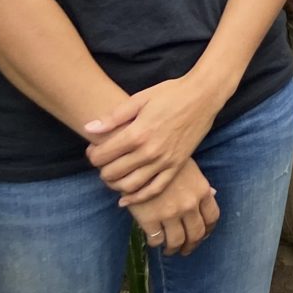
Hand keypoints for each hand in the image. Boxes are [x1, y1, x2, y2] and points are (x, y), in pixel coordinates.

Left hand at [84, 74, 220, 204]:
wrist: (203, 95)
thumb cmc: (170, 93)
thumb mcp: (140, 98)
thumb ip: (113, 117)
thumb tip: (88, 128)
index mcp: (137, 133)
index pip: (101, 156)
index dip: (92, 154)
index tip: (93, 149)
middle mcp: (149, 151)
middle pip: (112, 173)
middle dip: (101, 170)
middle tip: (103, 162)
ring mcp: (164, 161)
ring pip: (129, 186)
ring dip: (115, 185)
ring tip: (113, 176)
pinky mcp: (177, 166)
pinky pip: (154, 189)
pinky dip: (137, 197)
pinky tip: (126, 198)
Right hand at [128, 157, 219, 256]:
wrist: (139, 159)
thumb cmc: (166, 161)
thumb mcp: (190, 169)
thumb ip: (201, 184)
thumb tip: (213, 194)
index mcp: (202, 191)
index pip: (212, 218)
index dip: (208, 230)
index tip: (203, 235)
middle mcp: (189, 205)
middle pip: (196, 234)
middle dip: (192, 245)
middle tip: (185, 249)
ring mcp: (170, 213)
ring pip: (177, 241)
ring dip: (174, 249)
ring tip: (169, 250)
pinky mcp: (149, 219)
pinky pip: (156, 240)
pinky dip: (156, 244)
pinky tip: (154, 240)